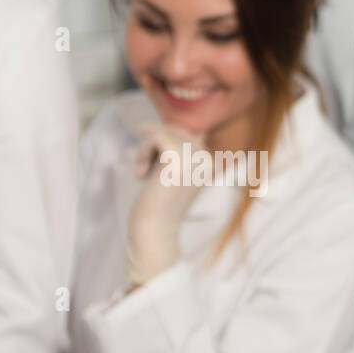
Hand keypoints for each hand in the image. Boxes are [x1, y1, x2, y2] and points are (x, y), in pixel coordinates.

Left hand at [126, 123, 206, 284]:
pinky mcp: (177, 157)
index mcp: (212, 163)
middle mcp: (208, 158)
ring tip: (143, 172)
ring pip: (164, 131)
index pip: (191, 132)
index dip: (168, 138)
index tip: (152, 153)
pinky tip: (141, 175)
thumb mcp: (172, 172)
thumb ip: (172, 149)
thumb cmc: (159, 202)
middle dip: (155, 144)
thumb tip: (148, 124)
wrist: (155, 227)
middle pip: (177, 129)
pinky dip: (142, 153)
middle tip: (145, 169)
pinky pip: (154, 137)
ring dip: (147, 150)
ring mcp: (194, 157)